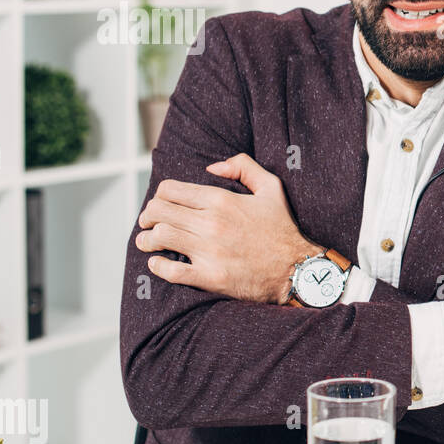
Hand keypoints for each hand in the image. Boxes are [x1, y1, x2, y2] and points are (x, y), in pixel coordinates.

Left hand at [136, 153, 319, 303]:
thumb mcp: (272, 188)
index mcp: (221, 200)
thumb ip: (243, 167)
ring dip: (147, 239)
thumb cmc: (283, 229)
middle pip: (158, 212)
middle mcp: (211, 224)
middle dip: (148, 215)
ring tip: (147, 241)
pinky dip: (157, 266)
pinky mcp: (210, 277)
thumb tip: (211, 167)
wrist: (297, 269)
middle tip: (148, 222)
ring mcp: (209, 251)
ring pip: (159, 237)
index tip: (161, 203)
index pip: (170, 190)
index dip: (159, 195)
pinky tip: (158, 262)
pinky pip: (171, 271)